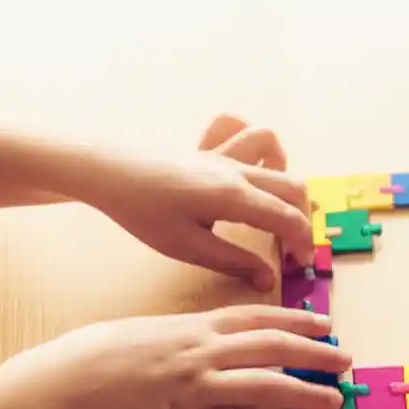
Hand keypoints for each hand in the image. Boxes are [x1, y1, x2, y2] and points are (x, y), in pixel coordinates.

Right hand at [0, 306, 348, 408]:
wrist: (60, 385)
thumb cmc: (92, 355)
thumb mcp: (144, 331)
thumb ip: (180, 336)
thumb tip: (202, 339)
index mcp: (193, 328)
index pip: (258, 318)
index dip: (296, 320)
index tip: (324, 322)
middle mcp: (202, 353)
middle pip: (274, 347)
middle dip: (316, 352)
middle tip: (345, 358)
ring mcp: (194, 389)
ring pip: (265, 388)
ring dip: (305, 394)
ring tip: (332, 400)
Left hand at [85, 115, 311, 289]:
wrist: (106, 170)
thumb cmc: (141, 211)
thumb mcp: (186, 247)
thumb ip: (233, 262)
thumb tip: (268, 279)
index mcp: (235, 196)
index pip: (288, 218)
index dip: (303, 242)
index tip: (301, 264)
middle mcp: (237, 170)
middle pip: (292, 185)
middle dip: (302, 216)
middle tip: (290, 245)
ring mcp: (223, 153)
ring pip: (273, 148)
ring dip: (284, 172)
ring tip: (275, 199)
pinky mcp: (207, 147)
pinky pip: (240, 129)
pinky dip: (252, 143)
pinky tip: (247, 164)